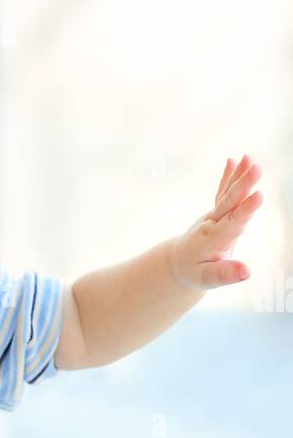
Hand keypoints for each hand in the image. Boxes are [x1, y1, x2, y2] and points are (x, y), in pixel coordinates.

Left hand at [167, 155, 262, 290]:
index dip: (246, 209)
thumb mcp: (208, 279)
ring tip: (249, 158)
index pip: (232, 222)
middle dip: (243, 185)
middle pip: (229, 202)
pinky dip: (227, 177)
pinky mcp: (214, 212)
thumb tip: (247, 271)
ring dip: (237, 176)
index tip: (259, 195)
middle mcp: (212, 224)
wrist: (177, 263)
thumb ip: (226, 275)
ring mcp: (212, 215)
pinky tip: (233, 160)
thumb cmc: (193, 273)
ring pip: (226, 194)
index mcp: (213, 240)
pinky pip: (221, 193)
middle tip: (257, 168)